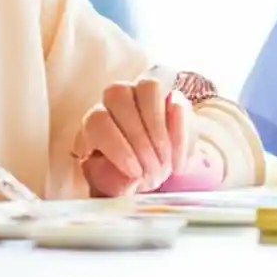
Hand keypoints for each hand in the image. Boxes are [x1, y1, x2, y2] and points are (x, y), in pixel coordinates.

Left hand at [79, 77, 194, 196]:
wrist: (150, 173)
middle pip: (118, 96)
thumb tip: (126, 178)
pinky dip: (181, 133)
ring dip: (158, 125)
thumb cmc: (124, 180)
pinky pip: (178, 102)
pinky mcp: (173, 98)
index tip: (135, 173)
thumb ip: (112, 184)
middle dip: (138, 137)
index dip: (117, 146)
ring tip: (165, 161)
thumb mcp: (112, 189)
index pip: (97, 120)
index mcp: (94, 123)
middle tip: (152, 170)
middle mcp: (114, 101)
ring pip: (148, 87)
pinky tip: (179, 163)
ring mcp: (143, 94)